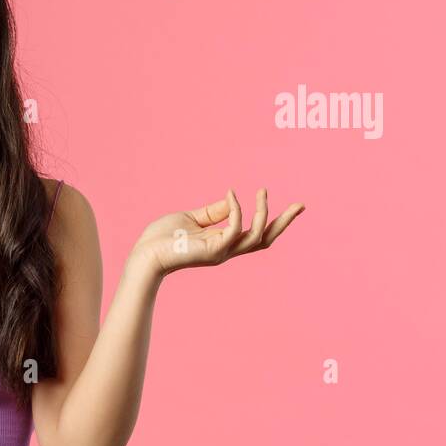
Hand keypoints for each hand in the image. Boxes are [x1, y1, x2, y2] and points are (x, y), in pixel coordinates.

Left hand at [131, 188, 303, 276]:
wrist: (145, 254)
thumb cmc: (162, 238)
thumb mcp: (191, 219)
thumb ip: (213, 211)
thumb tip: (231, 199)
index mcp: (223, 243)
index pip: (255, 234)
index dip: (273, 220)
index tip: (291, 206)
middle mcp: (226, 250)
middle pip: (265, 239)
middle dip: (284, 222)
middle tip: (301, 205)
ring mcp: (221, 252)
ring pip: (256, 235)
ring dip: (263, 212)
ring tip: (262, 191)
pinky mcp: (213, 250)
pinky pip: (234, 228)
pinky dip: (236, 210)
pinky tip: (231, 194)